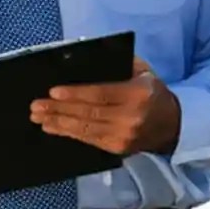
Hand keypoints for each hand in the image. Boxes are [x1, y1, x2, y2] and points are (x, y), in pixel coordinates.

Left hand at [28, 57, 181, 155]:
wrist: (173, 125)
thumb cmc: (152, 91)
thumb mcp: (143, 71)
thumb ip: (119, 64)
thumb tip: (84, 58)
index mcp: (138, 94)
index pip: (101, 94)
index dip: (76, 94)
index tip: (53, 91)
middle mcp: (131, 118)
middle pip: (89, 113)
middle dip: (59, 109)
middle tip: (36, 105)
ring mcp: (124, 136)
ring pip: (85, 129)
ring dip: (58, 123)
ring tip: (39, 117)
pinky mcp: (118, 149)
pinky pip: (88, 140)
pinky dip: (68, 133)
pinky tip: (52, 127)